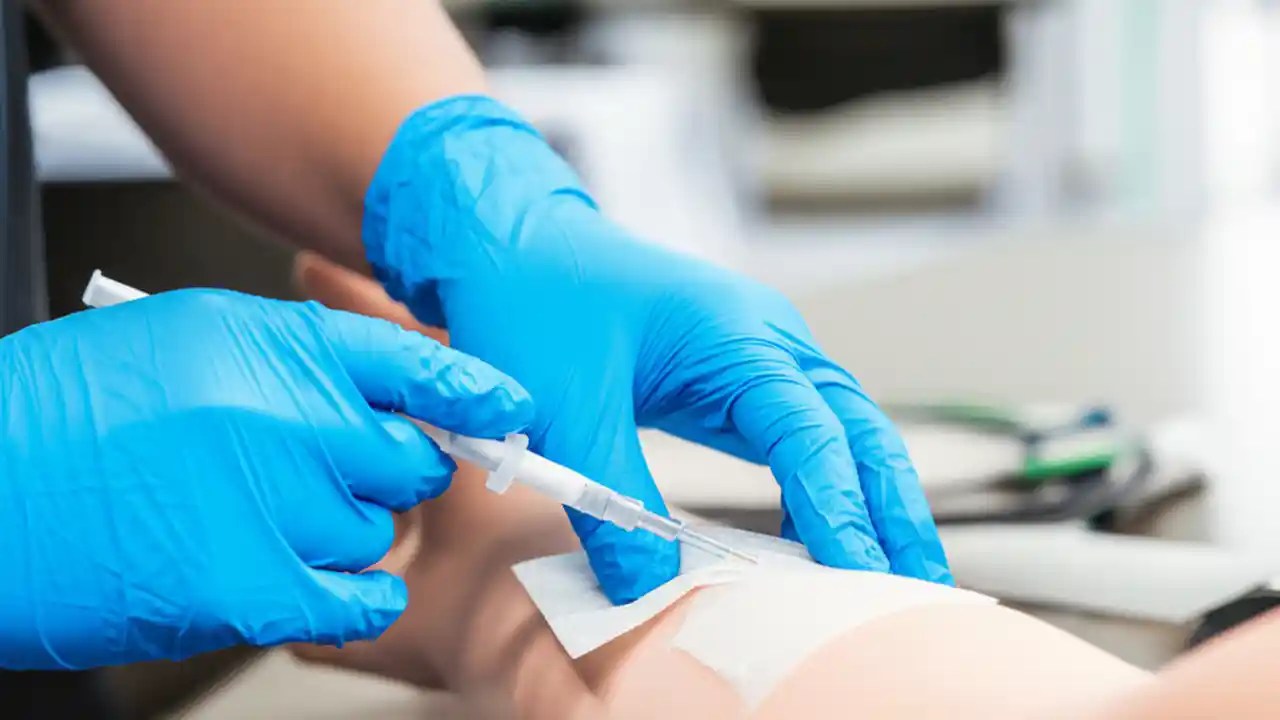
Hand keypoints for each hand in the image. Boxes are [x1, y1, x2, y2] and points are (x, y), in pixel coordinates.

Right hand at [0, 289, 530, 668]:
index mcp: (266, 347)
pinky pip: (359, 597)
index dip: (467, 385)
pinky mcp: (251, 588)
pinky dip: (356, 597)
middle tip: (329, 476)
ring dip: (338, 533)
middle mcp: (283, 418)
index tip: (509, 403)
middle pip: (405, 458)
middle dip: (386, 472)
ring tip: (254, 523)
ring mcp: (272, 504)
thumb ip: (282, 359)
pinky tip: (320, 582)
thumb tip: (364, 387)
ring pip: (375, 530)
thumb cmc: (65, 414)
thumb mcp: (181, 342)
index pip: (403, 360)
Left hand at [364, 96, 950, 603]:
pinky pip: (802, 437)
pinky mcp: (739, 377)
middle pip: (859, 431)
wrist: (512, 245)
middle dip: (893, 510)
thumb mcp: (565, 408)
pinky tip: (820, 539)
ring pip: (843, 434)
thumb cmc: (539, 302)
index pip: (811, 434)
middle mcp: (767, 342)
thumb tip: (645, 587)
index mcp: (736, 335)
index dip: (838, 510)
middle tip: (925, 588)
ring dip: (870, 501)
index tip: (858, 577)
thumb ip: (610, 496)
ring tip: (891, 576)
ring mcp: (760, 356)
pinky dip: (822, 488)